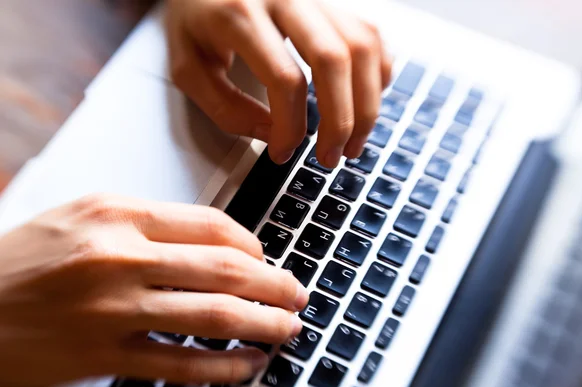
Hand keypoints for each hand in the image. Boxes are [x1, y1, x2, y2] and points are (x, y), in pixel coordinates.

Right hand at [0, 194, 307, 386]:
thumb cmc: (24, 261)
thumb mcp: (82, 218)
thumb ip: (146, 223)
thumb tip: (213, 241)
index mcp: (118, 214)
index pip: (211, 225)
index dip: (252, 245)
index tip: (267, 259)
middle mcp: (120, 256)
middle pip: (224, 269)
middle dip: (274, 284)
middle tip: (297, 293)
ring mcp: (113, 308)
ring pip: (212, 315)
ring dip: (262, 323)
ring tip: (287, 327)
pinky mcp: (102, 355)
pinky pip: (179, 363)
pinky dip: (221, 367)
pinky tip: (246, 364)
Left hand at [167, 0, 392, 167]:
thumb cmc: (194, 17)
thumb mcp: (187, 65)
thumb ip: (223, 106)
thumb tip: (270, 133)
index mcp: (241, 13)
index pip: (284, 79)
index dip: (290, 127)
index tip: (282, 152)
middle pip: (334, 61)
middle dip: (340, 121)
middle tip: (332, 157)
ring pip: (361, 47)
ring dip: (365, 104)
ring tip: (353, 142)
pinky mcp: (331, 1)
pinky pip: (369, 34)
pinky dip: (376, 73)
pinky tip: (363, 102)